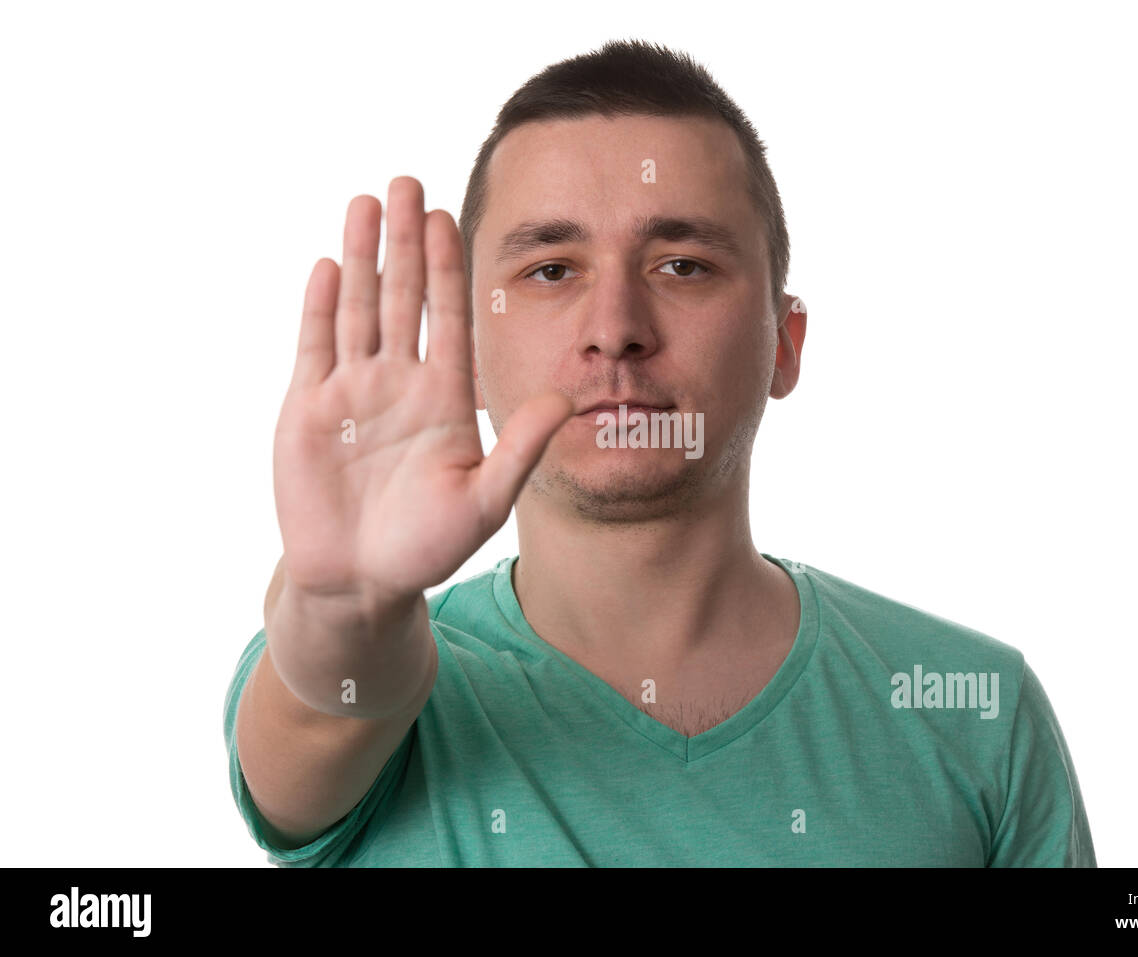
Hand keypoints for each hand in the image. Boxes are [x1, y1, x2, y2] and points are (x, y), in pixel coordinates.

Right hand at [271, 176, 570, 617]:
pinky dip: (321, 308)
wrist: (360, 581)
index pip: (448, 317)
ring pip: (359, 309)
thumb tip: (565, 401)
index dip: (449, 267)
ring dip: (362, 257)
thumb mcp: (485, 500)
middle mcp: (399, 383)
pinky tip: (328, 266)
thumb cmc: (426, 547)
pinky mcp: (307, 410)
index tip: (451, 216)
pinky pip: (315, 347)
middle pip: (404, 297)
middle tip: (408, 182)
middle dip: (406, 241)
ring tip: (366, 203)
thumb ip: (520, 449)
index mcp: (444, 397)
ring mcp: (351, 392)